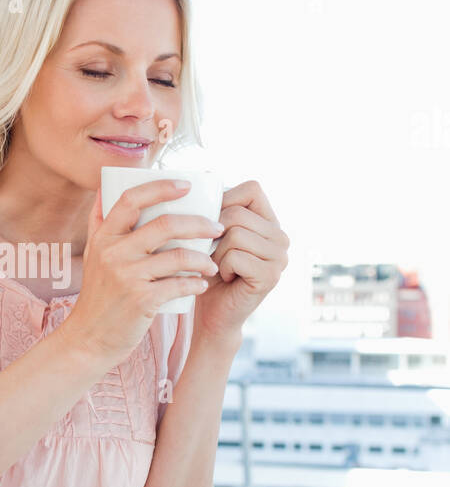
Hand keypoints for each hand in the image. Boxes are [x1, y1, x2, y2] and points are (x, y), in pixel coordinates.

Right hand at [61, 178, 221, 367]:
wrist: (89, 338)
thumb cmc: (97, 295)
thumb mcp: (92, 255)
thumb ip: (98, 222)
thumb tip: (105, 188)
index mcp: (104, 237)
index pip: (131, 200)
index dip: (160, 187)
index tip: (185, 185)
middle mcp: (113, 252)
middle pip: (164, 224)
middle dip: (198, 223)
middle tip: (217, 227)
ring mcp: (127, 276)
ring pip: (178, 256)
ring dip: (203, 258)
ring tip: (212, 263)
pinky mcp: (141, 299)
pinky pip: (179, 284)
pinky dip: (196, 284)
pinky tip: (203, 285)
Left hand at [192, 180, 288, 343]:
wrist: (213, 313)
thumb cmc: (208, 270)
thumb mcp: (211, 234)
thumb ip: (216, 208)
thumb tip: (206, 173)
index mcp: (270, 222)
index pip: (252, 188)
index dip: (226, 199)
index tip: (212, 221)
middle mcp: (281, 237)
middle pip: (237, 213)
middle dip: (213, 233)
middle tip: (212, 253)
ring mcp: (279, 257)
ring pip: (235, 234)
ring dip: (215, 253)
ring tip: (219, 266)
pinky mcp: (271, 276)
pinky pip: (235, 256)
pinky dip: (221, 267)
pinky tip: (227, 278)